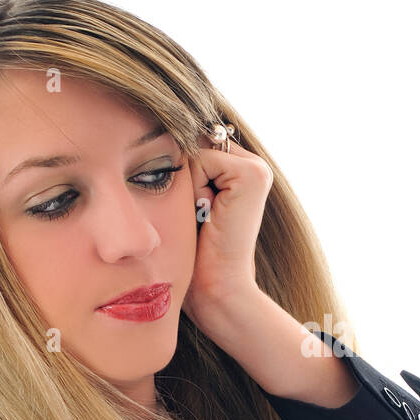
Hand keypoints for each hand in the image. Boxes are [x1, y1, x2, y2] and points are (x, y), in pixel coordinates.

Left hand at [181, 130, 273, 331]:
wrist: (216, 287)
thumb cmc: (195, 253)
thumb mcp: (186, 201)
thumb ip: (185, 166)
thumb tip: (162, 132)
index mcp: (239, 169)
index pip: (192, 144)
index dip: (180, 173)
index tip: (192, 209)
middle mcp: (253, 164)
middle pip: (193, 143)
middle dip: (184, 178)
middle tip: (200, 216)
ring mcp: (257, 167)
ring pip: (196, 151)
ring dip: (188, 185)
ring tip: (204, 216)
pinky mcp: (253, 175)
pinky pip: (202, 160)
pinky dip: (196, 189)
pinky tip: (210, 215)